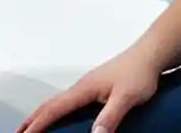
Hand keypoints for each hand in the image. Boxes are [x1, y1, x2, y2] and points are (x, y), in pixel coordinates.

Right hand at [17, 47, 160, 132]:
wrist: (150, 55)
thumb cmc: (139, 73)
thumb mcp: (127, 97)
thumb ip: (110, 116)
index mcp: (83, 88)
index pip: (54, 108)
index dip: (37, 124)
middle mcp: (81, 86)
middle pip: (48, 104)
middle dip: (31, 120)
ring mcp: (86, 86)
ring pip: (57, 102)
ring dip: (41, 115)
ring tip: (31, 128)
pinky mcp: (94, 88)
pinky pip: (67, 102)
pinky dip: (55, 112)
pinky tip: (60, 119)